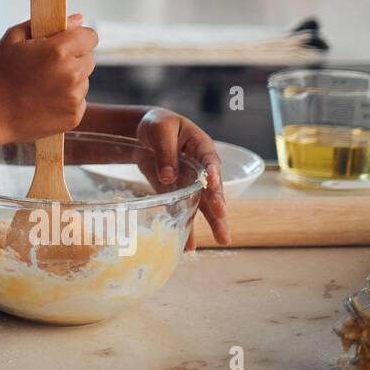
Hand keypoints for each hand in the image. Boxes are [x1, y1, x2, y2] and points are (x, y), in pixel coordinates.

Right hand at [0, 15, 97, 142]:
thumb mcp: (13, 38)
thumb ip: (47, 23)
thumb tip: (79, 20)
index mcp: (58, 50)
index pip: (90, 37)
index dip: (78, 38)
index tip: (67, 44)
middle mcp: (71, 73)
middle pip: (88, 59)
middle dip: (73, 60)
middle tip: (47, 67)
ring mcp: (74, 97)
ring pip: (84, 82)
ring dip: (70, 81)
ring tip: (42, 87)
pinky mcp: (74, 116)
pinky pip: (78, 102)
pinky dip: (66, 101)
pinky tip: (44, 102)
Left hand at [135, 107, 229, 247]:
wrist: (146, 131)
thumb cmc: (159, 124)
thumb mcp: (160, 131)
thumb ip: (165, 152)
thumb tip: (168, 177)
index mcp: (201, 146)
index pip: (210, 160)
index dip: (213, 173)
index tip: (214, 185)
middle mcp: (201, 167)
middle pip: (212, 187)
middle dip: (218, 205)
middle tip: (223, 220)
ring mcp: (191, 182)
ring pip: (203, 204)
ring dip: (211, 222)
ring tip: (223, 240)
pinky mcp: (178, 192)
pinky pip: (184, 210)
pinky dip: (187, 226)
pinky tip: (190, 245)